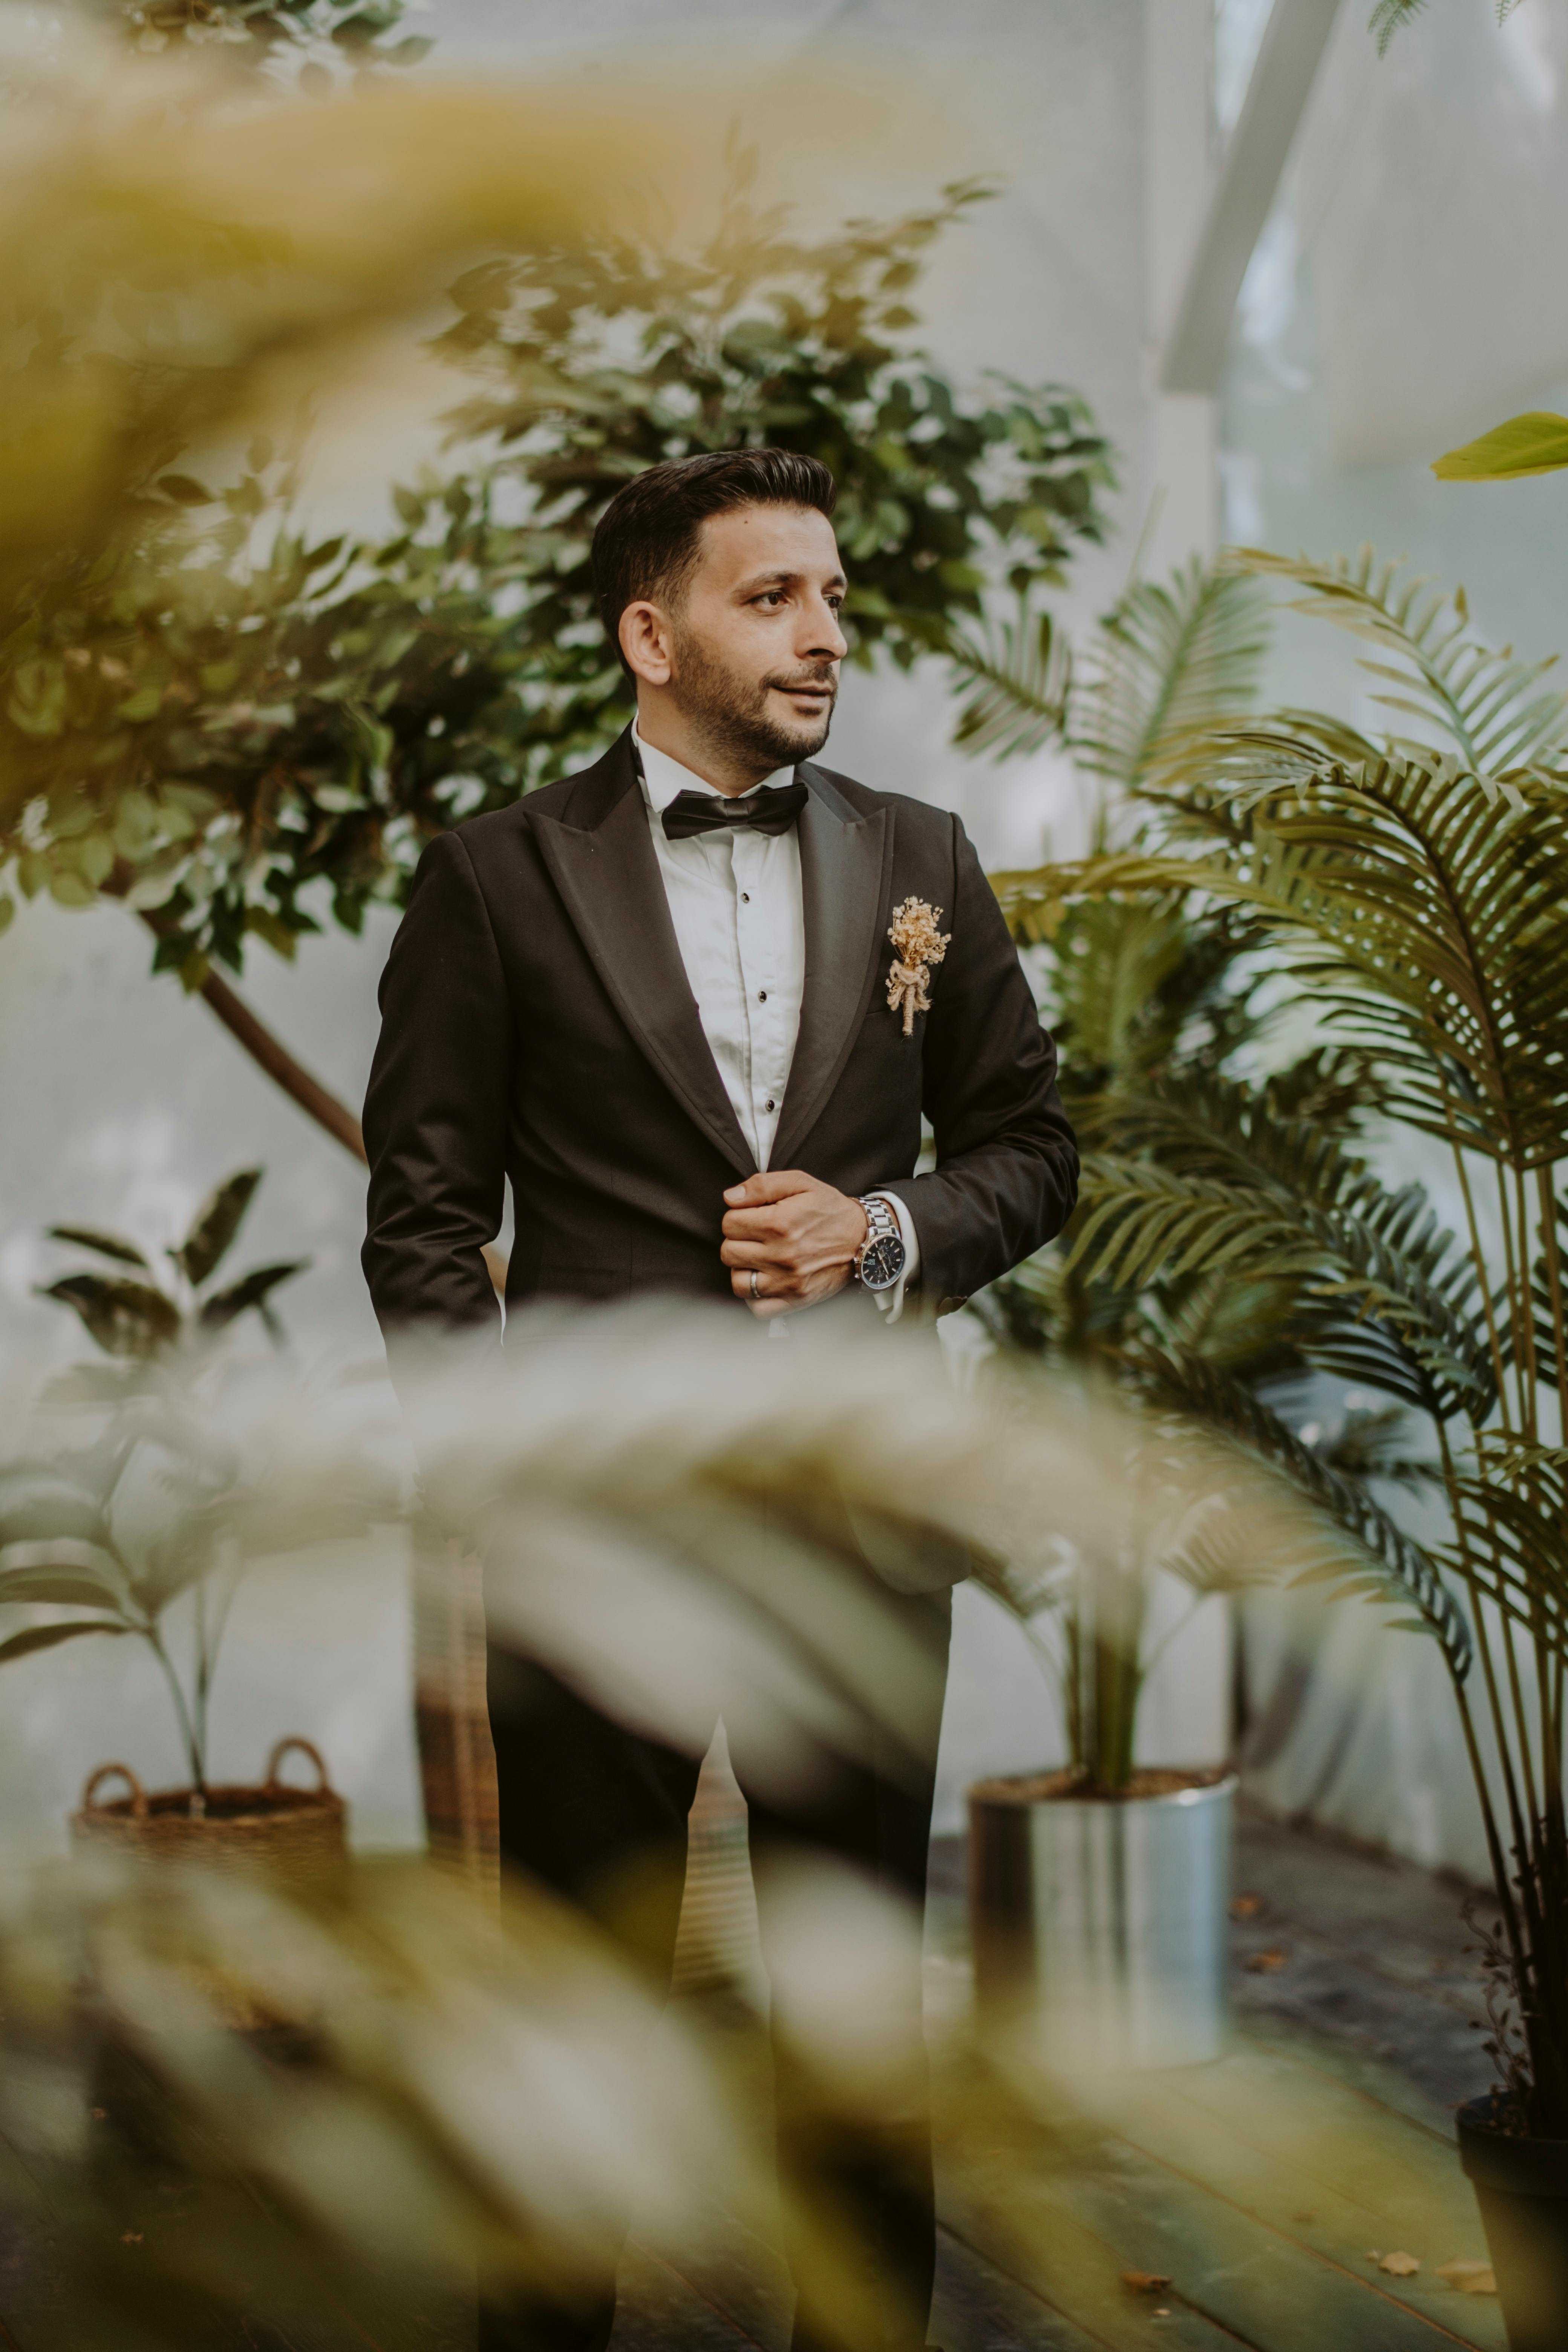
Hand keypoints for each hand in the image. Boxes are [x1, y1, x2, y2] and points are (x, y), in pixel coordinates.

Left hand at [721, 1170, 867, 1317]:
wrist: (863, 1239)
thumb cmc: (830, 1210)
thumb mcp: (800, 1183)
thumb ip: (761, 1185)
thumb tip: (730, 1197)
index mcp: (780, 1223)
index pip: (729, 1224)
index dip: (738, 1217)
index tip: (752, 1217)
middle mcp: (782, 1255)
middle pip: (729, 1252)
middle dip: (738, 1241)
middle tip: (756, 1236)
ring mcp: (788, 1282)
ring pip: (738, 1281)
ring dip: (743, 1268)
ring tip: (758, 1258)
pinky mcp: (795, 1300)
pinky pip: (757, 1308)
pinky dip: (755, 1296)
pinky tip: (765, 1279)